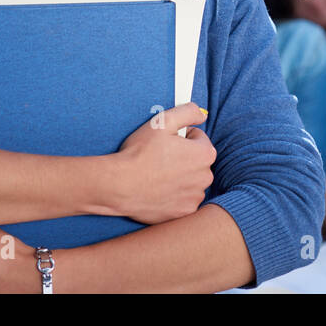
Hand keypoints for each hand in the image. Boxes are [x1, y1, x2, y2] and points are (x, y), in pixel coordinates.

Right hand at [111, 101, 214, 223]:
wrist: (119, 185)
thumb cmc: (140, 153)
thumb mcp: (162, 122)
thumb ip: (188, 112)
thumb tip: (202, 115)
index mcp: (205, 154)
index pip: (199, 139)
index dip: (182, 137)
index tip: (166, 142)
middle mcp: (205, 177)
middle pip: (198, 162)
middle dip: (184, 158)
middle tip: (160, 158)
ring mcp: (195, 197)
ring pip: (191, 182)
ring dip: (180, 177)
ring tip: (158, 175)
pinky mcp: (183, 213)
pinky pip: (183, 200)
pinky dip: (174, 196)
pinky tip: (158, 190)